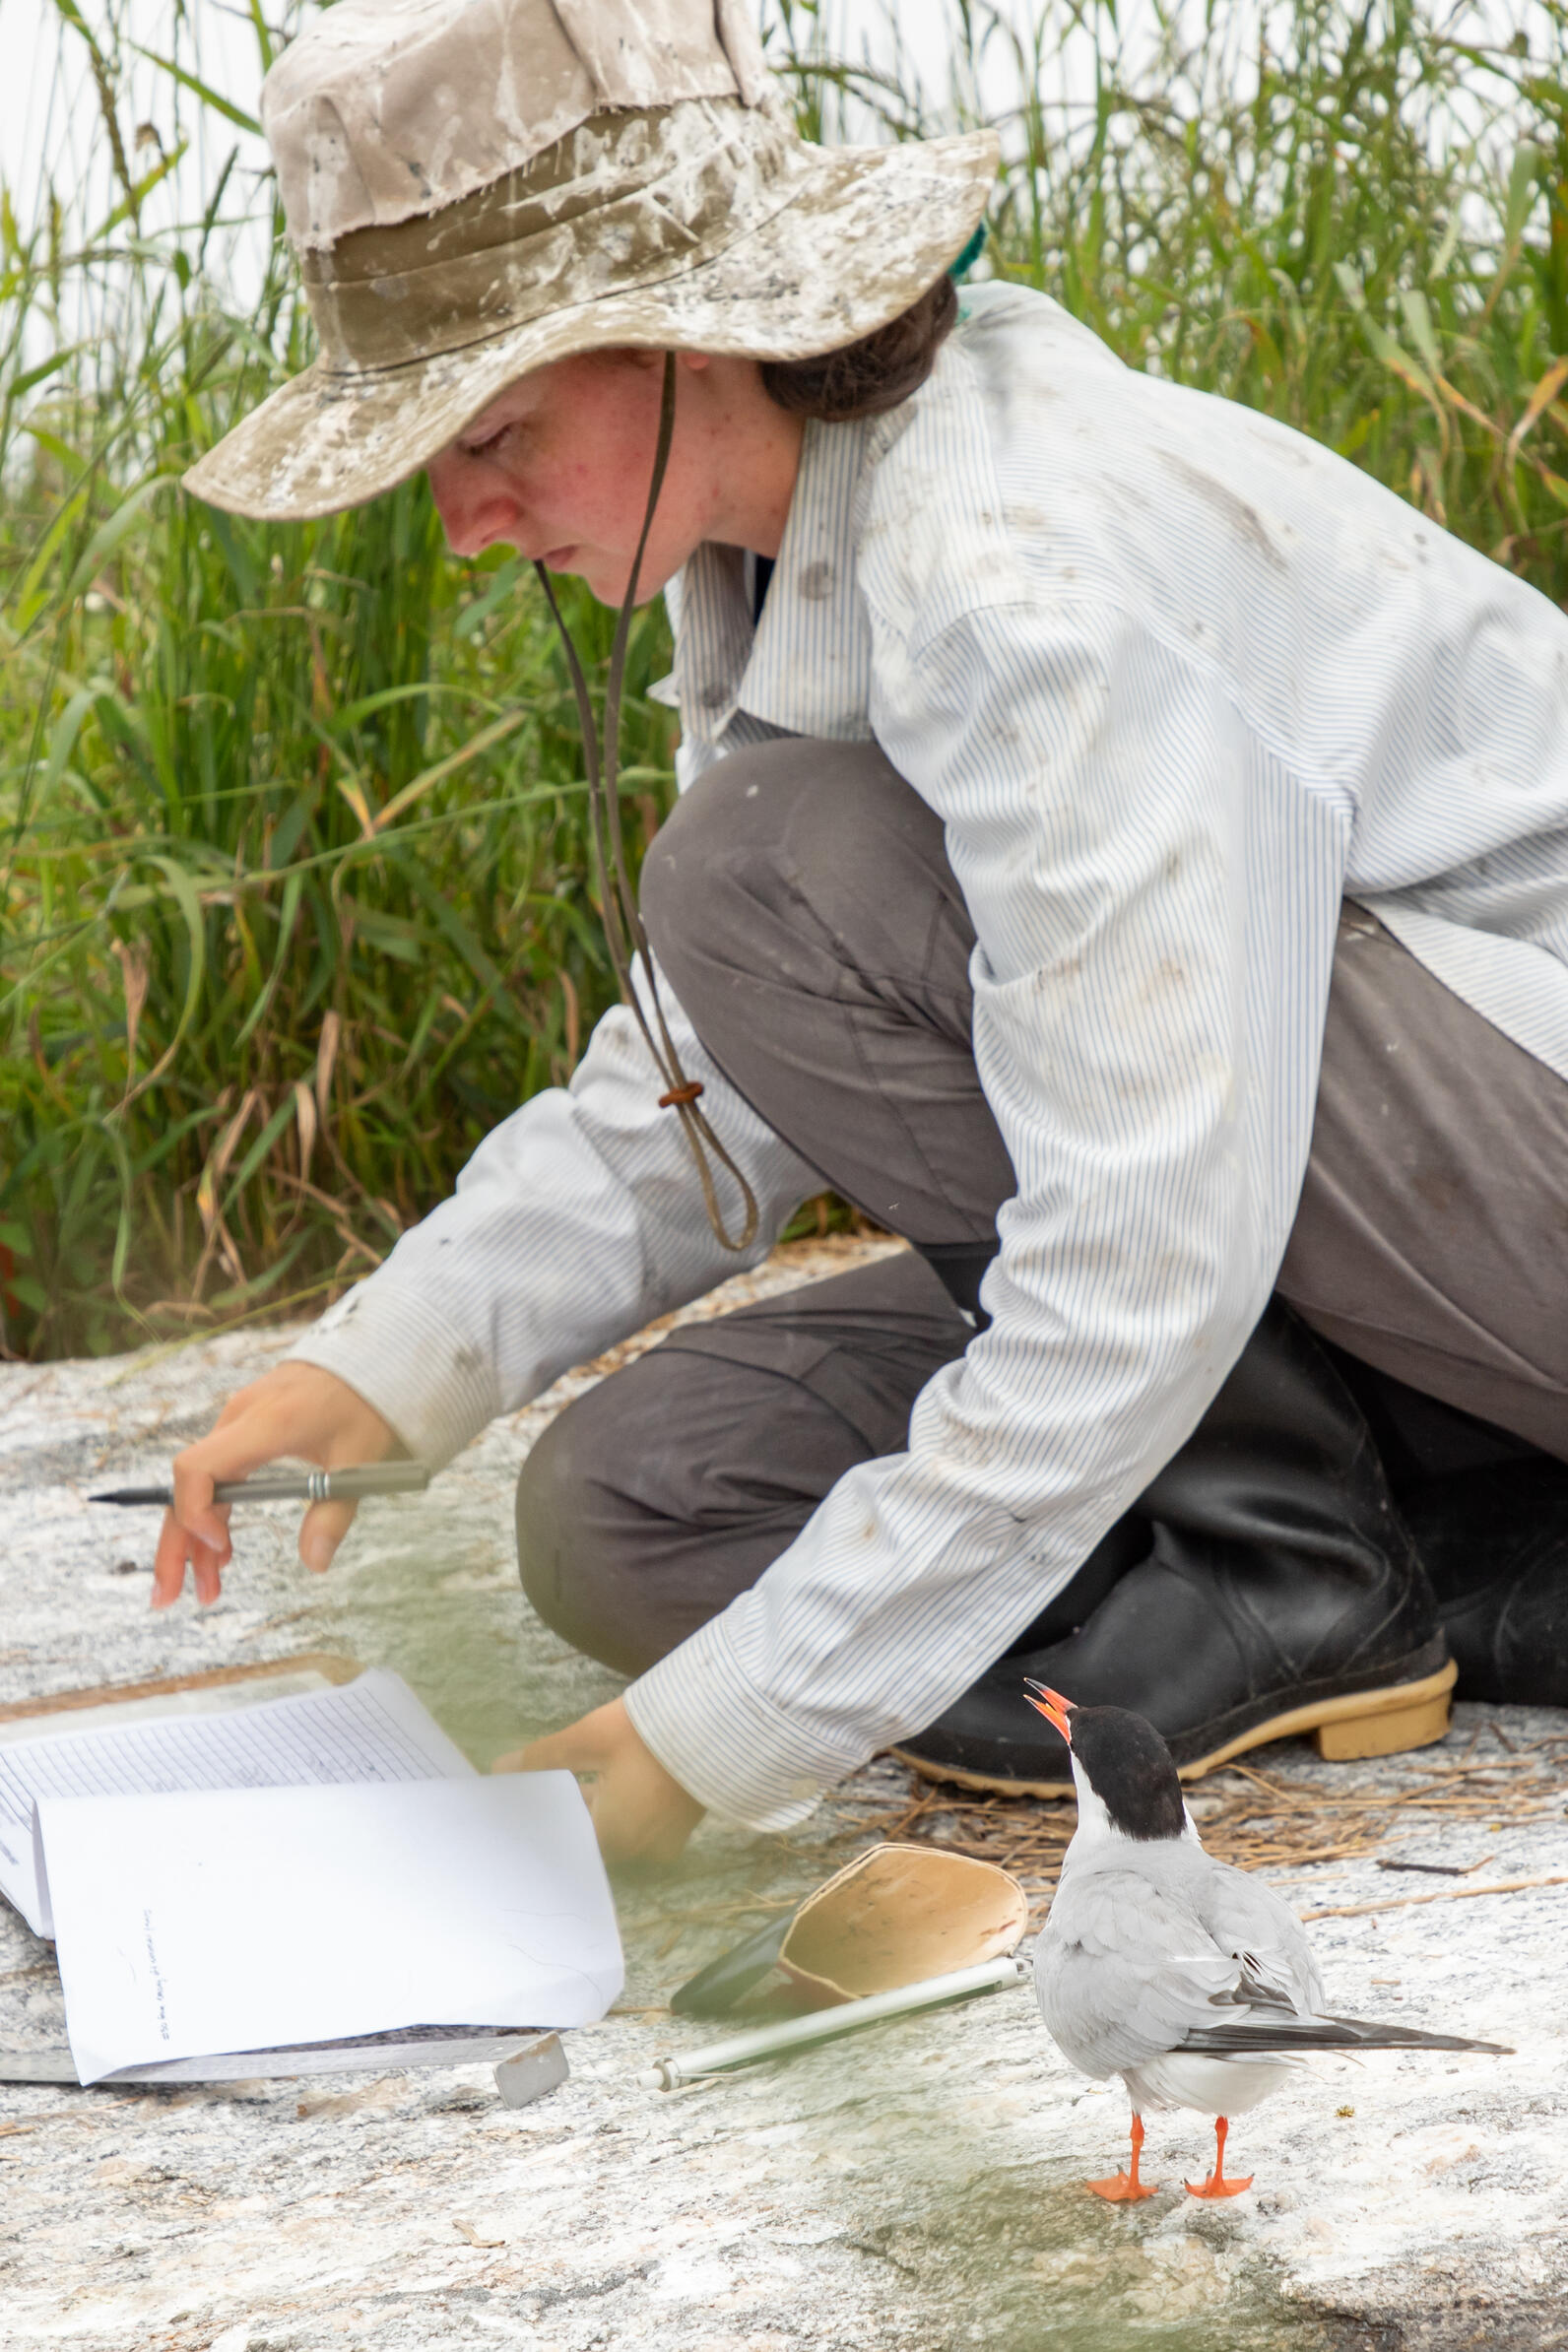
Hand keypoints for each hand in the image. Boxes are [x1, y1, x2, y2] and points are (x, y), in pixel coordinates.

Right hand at [151, 1362, 396, 1609]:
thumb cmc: (369, 1402)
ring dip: (196, 1538)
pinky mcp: (245, 1429)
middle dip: (176, 1544)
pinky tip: (222, 1551)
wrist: (371, 1355)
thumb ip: (335, 1512)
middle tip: (170, 1598)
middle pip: (187, 1486)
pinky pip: (217, 1475)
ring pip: (199, 1486)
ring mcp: (238, 1423)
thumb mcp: (361, 1461)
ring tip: (207, 1589)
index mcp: (265, 1424)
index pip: (198, 1467)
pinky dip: (214, 1514)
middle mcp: (239, 1420)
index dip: (195, 1513)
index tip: (220, 1549)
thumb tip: (316, 1563)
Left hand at [493, 1697, 704, 1865]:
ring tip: (566, 1777)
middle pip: (587, 1836)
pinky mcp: (679, 1824)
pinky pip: (637, 1823)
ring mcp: (663, 1840)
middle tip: (537, 1784)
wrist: (723, 1722)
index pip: (561, 1839)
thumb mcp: (589, 1738)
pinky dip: (617, 1805)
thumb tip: (500, 1770)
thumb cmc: (651, 1734)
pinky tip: (603, 1778)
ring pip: (612, 1829)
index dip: (539, 1817)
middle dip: (563, 1809)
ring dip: (590, 1806)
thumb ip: (542, 1758)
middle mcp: (639, 1850)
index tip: (521, 1798)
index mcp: (613, 1838)